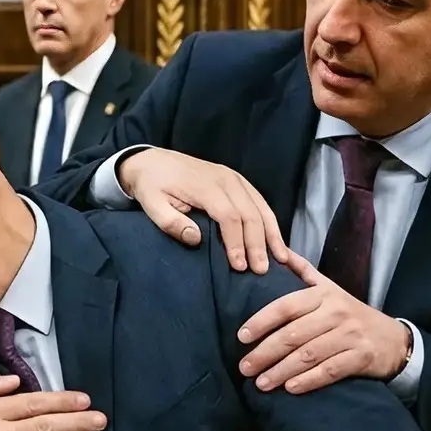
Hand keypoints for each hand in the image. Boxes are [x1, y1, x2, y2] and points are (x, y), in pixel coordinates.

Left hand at [116, 148, 293, 273]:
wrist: (152, 161)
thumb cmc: (152, 186)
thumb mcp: (151, 204)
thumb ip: (170, 222)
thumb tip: (195, 238)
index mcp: (206, 186)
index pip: (229, 216)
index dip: (236, 242)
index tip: (239, 266)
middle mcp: (226, 179)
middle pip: (250, 213)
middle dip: (257, 243)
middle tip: (261, 270)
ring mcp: (234, 178)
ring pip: (260, 207)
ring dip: (271, 233)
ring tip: (279, 258)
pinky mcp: (237, 180)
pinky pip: (259, 201)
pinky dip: (269, 221)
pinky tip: (275, 239)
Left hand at [236, 253, 411, 393]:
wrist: (393, 339)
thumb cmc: (351, 314)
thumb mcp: (329, 288)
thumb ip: (302, 271)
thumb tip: (277, 251)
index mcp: (323, 294)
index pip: (286, 306)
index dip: (261, 321)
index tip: (241, 337)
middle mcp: (336, 312)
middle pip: (293, 334)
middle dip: (265, 352)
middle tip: (244, 368)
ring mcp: (350, 335)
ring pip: (309, 355)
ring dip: (281, 371)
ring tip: (261, 384)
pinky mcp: (361, 357)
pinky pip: (330, 371)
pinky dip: (309, 380)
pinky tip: (290, 388)